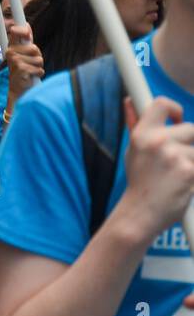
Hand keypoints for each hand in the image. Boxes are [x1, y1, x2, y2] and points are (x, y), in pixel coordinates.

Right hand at [4, 23, 42, 107]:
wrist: (16, 88)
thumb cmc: (22, 69)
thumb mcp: (24, 53)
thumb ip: (26, 40)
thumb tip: (27, 25)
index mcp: (11, 46)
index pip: (16, 32)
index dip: (23, 30)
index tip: (27, 33)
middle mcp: (11, 52)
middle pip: (34, 48)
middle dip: (37, 56)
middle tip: (30, 62)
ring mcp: (15, 60)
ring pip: (39, 59)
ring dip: (38, 66)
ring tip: (30, 70)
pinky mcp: (21, 68)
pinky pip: (38, 69)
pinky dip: (38, 73)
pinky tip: (30, 76)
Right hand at [115, 97, 193, 245]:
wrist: (141, 214)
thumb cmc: (139, 182)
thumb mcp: (133, 152)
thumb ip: (135, 124)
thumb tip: (129, 101)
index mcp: (142, 134)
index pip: (162, 104)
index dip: (175, 109)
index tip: (177, 119)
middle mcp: (157, 142)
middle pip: (190, 129)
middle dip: (188, 144)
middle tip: (175, 161)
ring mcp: (175, 156)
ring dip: (192, 162)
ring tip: (177, 176)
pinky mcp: (190, 171)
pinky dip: (193, 175)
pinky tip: (183, 185)